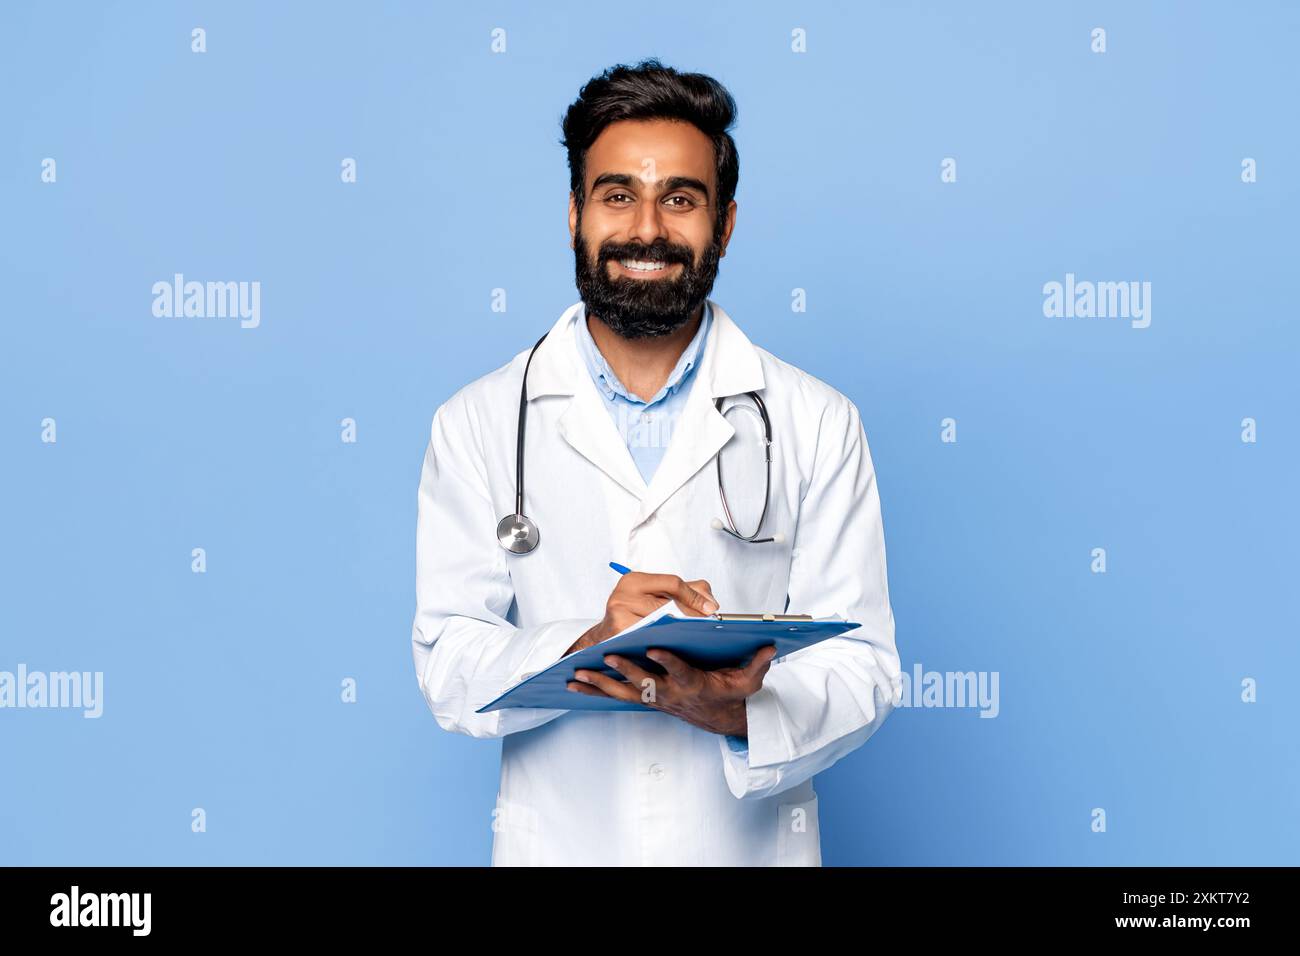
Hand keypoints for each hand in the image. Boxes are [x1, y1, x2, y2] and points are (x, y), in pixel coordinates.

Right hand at [564, 572, 718, 655]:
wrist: (604, 639)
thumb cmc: (636, 615)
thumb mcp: (658, 595)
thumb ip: (688, 591)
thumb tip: (710, 604)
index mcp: (633, 580)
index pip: (672, 583)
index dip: (695, 596)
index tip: (712, 608)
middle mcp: (622, 595)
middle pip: (668, 605)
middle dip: (691, 615)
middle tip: (708, 624)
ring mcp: (618, 617)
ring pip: (661, 624)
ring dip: (681, 631)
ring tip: (696, 635)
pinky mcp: (619, 636)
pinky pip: (650, 640)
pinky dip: (666, 643)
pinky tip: (679, 646)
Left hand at [566, 645, 777, 736]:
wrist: (719, 717)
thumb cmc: (731, 694)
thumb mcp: (749, 681)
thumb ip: (758, 663)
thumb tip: (770, 646)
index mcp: (695, 684)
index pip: (680, 671)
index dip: (667, 661)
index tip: (654, 647)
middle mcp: (672, 693)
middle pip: (646, 682)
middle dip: (626, 670)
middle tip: (608, 656)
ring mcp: (656, 698)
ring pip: (624, 692)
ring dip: (600, 684)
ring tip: (577, 675)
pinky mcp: (645, 699)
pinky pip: (617, 695)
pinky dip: (596, 690)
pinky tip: (576, 683)